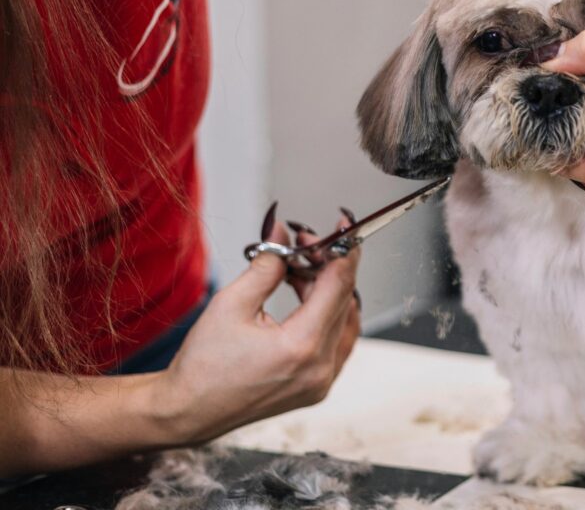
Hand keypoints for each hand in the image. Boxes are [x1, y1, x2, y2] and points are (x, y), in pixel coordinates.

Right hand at [151, 213, 360, 442]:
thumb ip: (267, 265)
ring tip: (298, 269)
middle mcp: (320, 367)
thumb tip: (282, 231)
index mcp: (301, 346)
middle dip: (328, 265)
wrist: (188, 411)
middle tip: (303, 244)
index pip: (339, 284)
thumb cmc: (203, 365)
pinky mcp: (318, 386)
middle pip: (343, 299)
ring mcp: (322, 381)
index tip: (342, 224)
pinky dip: (327, 313)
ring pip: (343, 319)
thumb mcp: (231, 304)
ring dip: (328, 288)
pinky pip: (337, 340)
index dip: (343, 249)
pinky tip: (305, 296)